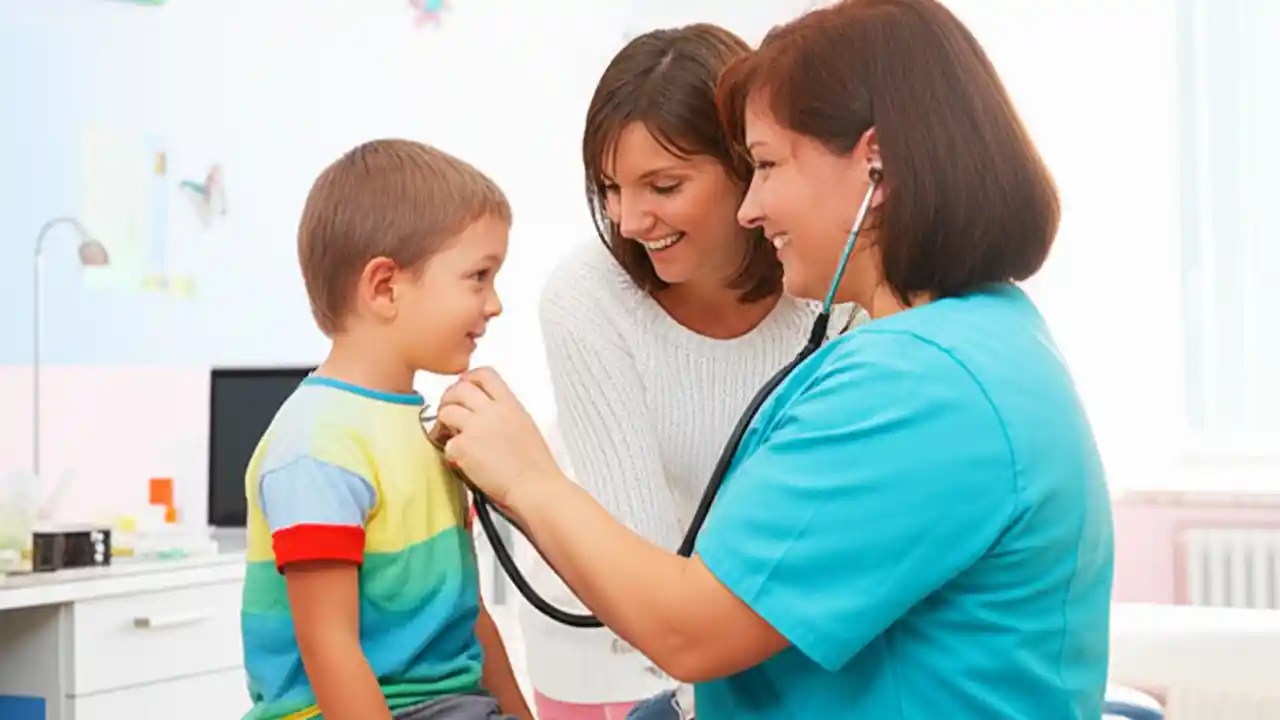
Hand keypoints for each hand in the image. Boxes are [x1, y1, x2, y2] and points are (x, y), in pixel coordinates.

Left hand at [435, 367, 559, 510]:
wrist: (534, 487)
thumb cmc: (535, 466)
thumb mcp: (524, 426)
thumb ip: (504, 414)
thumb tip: (483, 413)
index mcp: (511, 404)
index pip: (484, 374)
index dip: (468, 379)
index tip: (464, 389)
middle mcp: (493, 411)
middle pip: (460, 389)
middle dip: (449, 399)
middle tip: (449, 413)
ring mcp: (476, 427)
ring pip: (446, 412)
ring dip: (444, 424)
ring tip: (450, 438)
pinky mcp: (464, 447)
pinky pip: (446, 443)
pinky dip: (450, 453)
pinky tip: (461, 461)